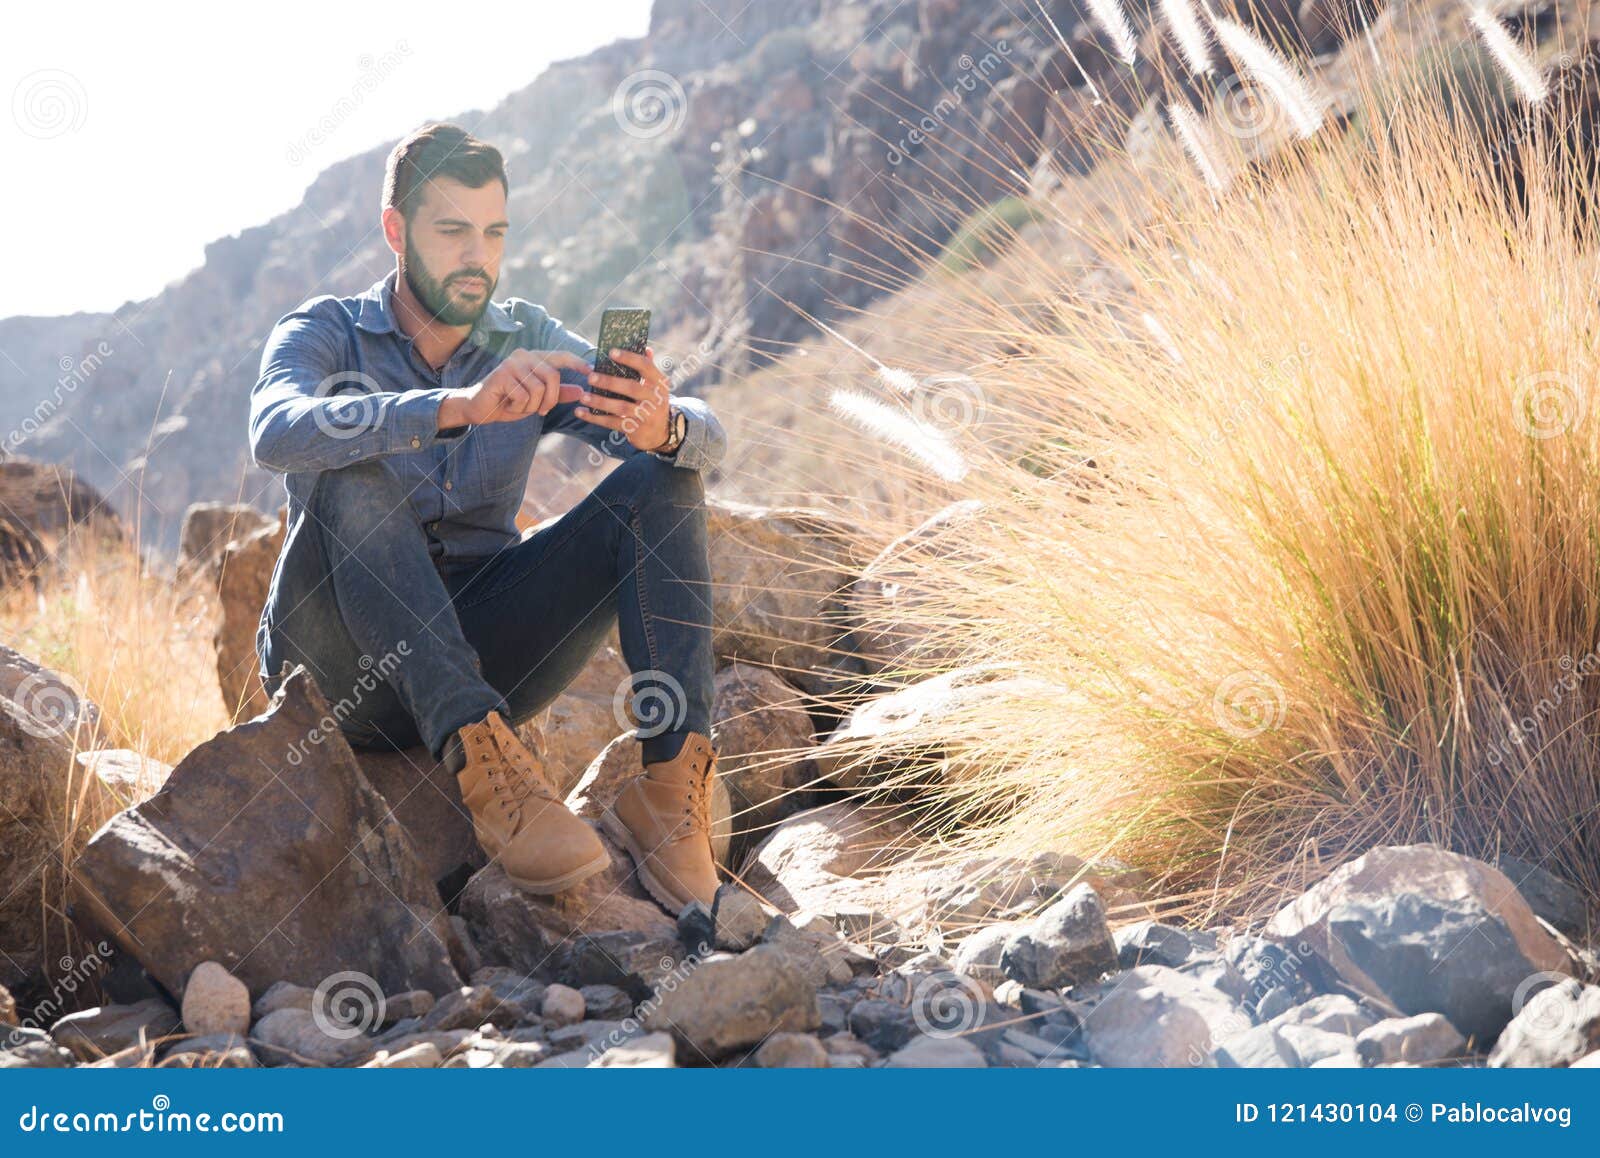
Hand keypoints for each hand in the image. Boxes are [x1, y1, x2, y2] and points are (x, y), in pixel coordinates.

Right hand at [438, 349, 590, 427]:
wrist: (479, 408)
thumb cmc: (510, 402)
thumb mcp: (538, 400)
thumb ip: (558, 394)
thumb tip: (581, 391)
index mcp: (535, 358)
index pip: (561, 356)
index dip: (578, 363)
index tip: (592, 372)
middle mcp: (524, 355)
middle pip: (553, 377)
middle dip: (550, 400)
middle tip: (539, 410)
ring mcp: (512, 363)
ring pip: (538, 389)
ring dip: (531, 406)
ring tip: (518, 405)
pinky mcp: (502, 374)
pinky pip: (523, 396)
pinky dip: (518, 407)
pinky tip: (507, 404)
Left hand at [573, 346, 672, 450]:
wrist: (660, 434)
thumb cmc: (653, 403)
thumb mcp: (656, 386)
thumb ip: (649, 368)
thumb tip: (645, 347)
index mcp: (659, 384)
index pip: (645, 367)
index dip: (629, 358)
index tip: (611, 352)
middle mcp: (656, 399)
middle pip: (631, 388)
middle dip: (609, 382)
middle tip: (590, 377)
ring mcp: (647, 416)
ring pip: (622, 408)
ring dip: (600, 402)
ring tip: (583, 396)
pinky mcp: (636, 430)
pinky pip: (613, 423)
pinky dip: (595, 418)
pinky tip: (581, 412)